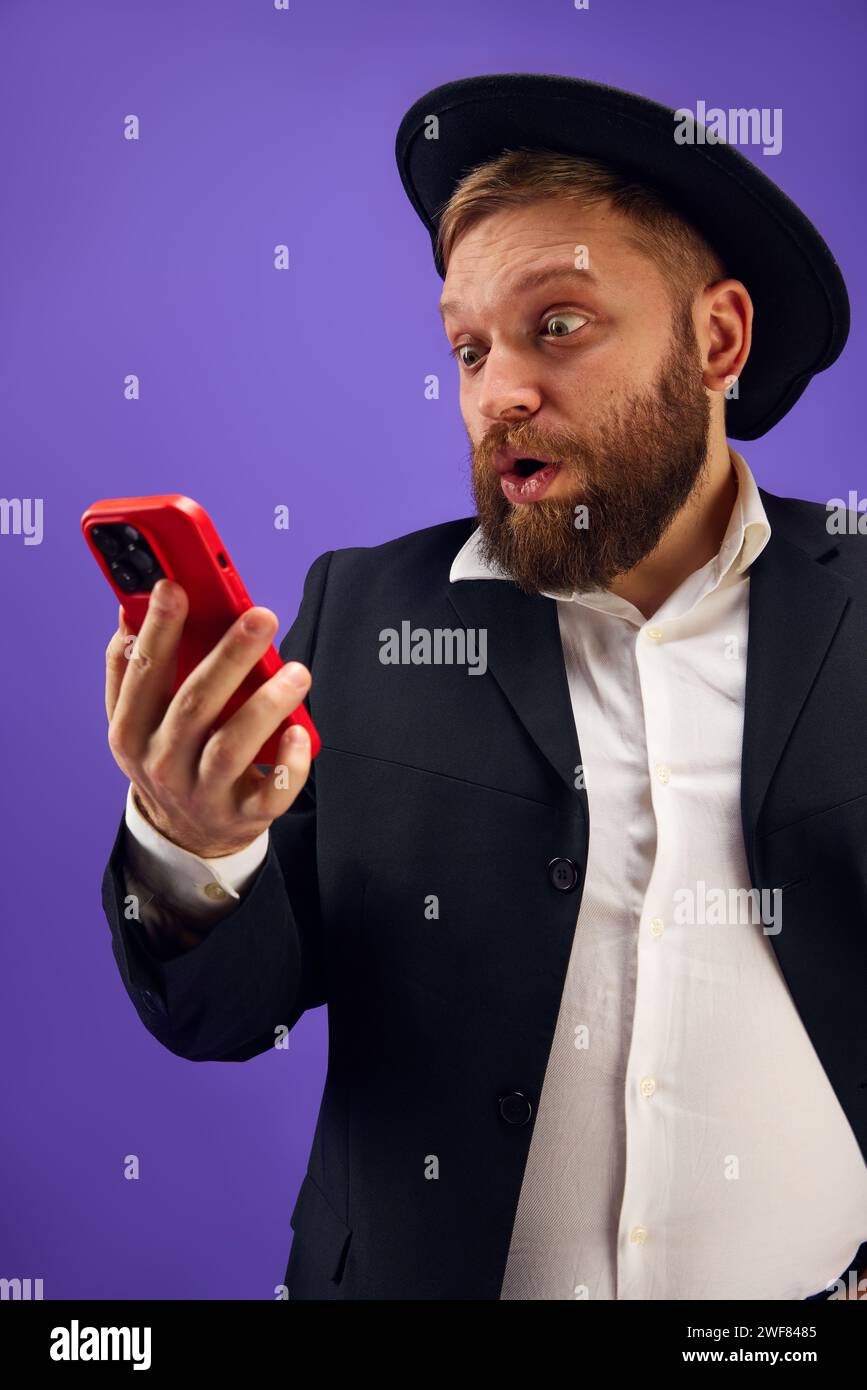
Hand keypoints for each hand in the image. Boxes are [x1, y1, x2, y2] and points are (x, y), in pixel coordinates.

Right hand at [105, 579, 312, 855]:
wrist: (186, 832)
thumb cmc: (167, 757)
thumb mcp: (137, 720)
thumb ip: (129, 668)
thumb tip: (129, 610)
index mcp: (132, 732)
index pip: (143, 674)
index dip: (158, 629)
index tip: (175, 587)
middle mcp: (163, 763)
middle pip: (195, 704)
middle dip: (228, 656)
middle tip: (260, 618)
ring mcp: (203, 792)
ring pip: (233, 745)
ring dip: (266, 703)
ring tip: (296, 671)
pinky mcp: (243, 815)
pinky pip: (270, 792)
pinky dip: (288, 764)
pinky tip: (299, 732)